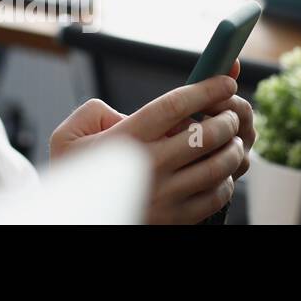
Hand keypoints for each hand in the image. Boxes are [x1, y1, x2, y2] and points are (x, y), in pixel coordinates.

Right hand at [49, 61, 256, 223]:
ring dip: (232, 149)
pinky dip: (226, 181)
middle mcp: (149, 166)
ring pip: (218, 166)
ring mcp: (165, 195)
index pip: (175, 105)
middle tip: (229, 114)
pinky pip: (216, 197)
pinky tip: (220, 173)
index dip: (207, 89)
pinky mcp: (175, 219)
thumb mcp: (67, 136)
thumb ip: (95, 111)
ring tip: (232, 141)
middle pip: (206, 134)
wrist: (75, 220)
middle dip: (227, 119)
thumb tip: (126, 113)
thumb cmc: (75, 177)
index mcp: (126, 139)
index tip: (225, 81)